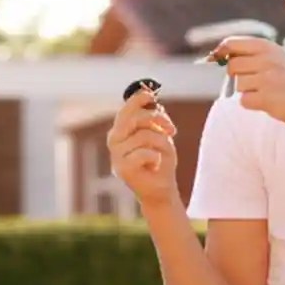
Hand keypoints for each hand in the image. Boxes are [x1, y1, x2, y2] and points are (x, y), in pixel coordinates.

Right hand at [106, 86, 179, 206]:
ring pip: (144, 136)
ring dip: (161, 142)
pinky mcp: (123, 169)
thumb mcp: (159, 135)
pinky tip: (156, 164)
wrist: (161, 189)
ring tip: (163, 153)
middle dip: (157, 119)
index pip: (125, 110)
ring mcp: (116, 155)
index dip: (137, 99)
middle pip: (134, 118)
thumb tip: (154, 102)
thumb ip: (153, 119)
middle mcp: (114, 141)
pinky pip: (144, 153)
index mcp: (120, 131)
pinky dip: (156, 157)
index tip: (151, 95)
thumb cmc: (159, 160)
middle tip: (171, 129)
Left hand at [210, 37, 284, 129]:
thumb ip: (250, 54)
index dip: (220, 52)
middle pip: (232, 66)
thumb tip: (216, 55)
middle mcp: (267, 59)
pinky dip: (252, 104)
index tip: (215, 59)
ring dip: (247, 91)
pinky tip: (268, 102)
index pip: (232, 43)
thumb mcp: (276, 58)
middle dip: (237, 76)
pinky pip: (243, 101)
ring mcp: (266, 78)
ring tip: (266, 92)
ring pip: (238, 85)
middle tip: (254, 82)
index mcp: (268, 46)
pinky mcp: (265, 97)